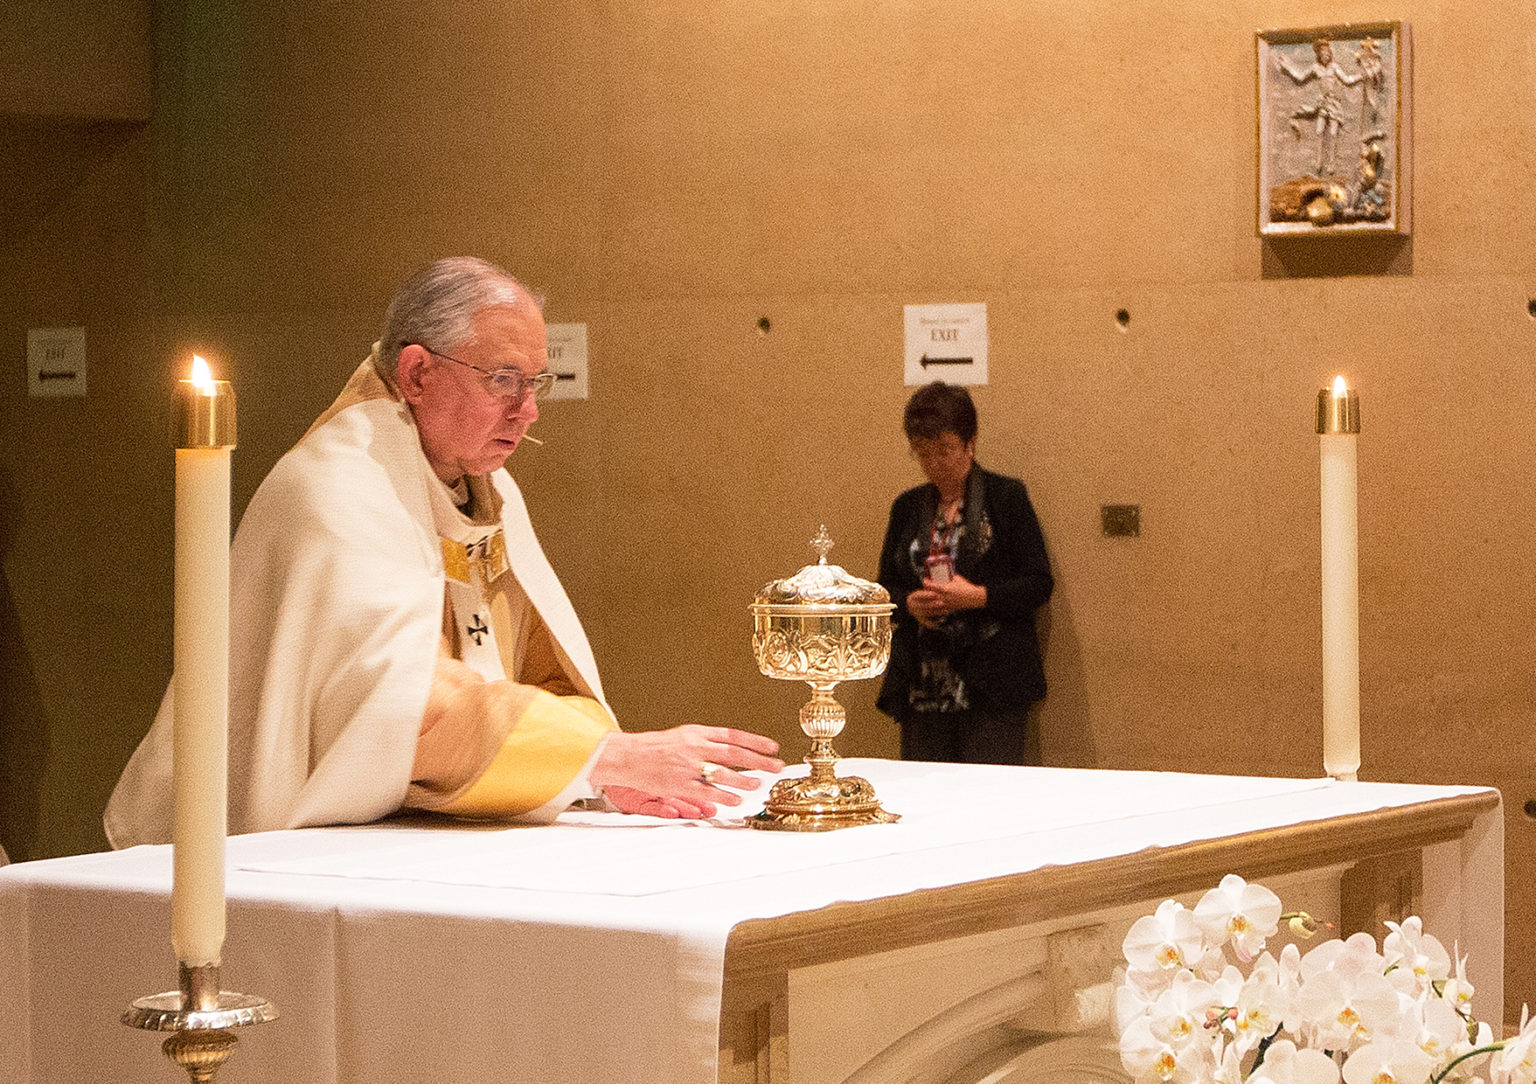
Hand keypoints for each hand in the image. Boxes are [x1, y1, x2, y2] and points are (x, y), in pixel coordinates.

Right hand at [591, 725, 784, 815]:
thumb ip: (706, 741)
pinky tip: (736, 800)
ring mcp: (687, 767)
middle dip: (759, 760)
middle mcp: (694, 747)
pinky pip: (706, 791)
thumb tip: (732, 747)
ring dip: (744, 780)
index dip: (755, 741)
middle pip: (733, 753)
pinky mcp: (679, 784)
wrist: (627, 756)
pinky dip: (724, 796)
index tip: (772, 747)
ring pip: (722, 773)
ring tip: (759, 784)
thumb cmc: (654, 747)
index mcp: (696, 733)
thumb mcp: (682, 736)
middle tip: (777, 766)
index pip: (732, 735)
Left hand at [907, 574, 986, 625]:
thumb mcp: (957, 578)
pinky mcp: (948, 608)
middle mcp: (943, 597)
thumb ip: (949, 577)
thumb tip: (944, 573)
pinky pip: (938, 609)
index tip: (925, 580)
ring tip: (927, 596)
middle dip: (925, 591)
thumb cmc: (965, 587)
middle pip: (929, 595)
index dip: (925, 582)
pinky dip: (934, 606)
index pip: (930, 585)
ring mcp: (945, 604)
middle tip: (924, 588)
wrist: (974, 598)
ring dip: (928, 600)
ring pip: (932, 603)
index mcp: (945, 588)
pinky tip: (933, 604)